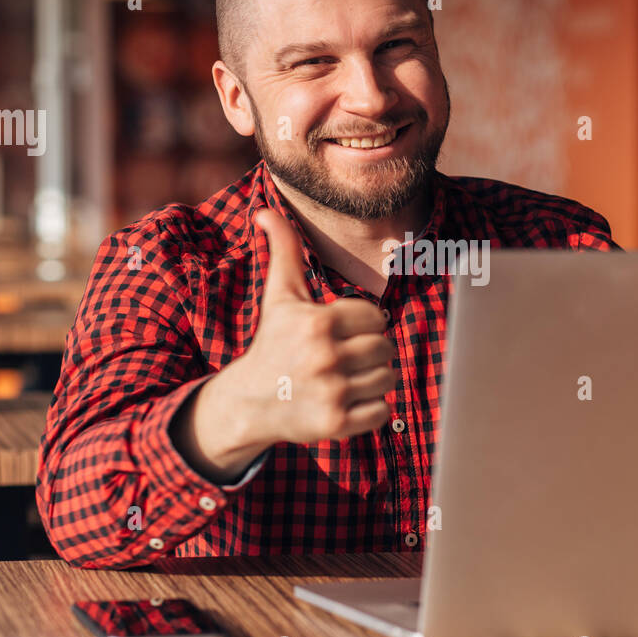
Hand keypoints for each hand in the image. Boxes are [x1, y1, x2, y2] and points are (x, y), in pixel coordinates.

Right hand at [238, 208, 395, 442]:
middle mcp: (325, 357)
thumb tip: (265, 211)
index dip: (362, 324)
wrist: (249, 401)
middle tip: (344, 358)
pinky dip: (370, 409)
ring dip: (372, 380)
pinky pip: (382, 411)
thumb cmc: (273, 342)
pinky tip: (345, 402)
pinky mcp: (336, 425)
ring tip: (345, 379)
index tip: (340, 332)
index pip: (376, 317)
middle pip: (386, 348)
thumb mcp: (279, 296)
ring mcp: (331, 393)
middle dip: (370, 352)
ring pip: (388, 379)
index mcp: (317, 322)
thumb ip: (283, 251)